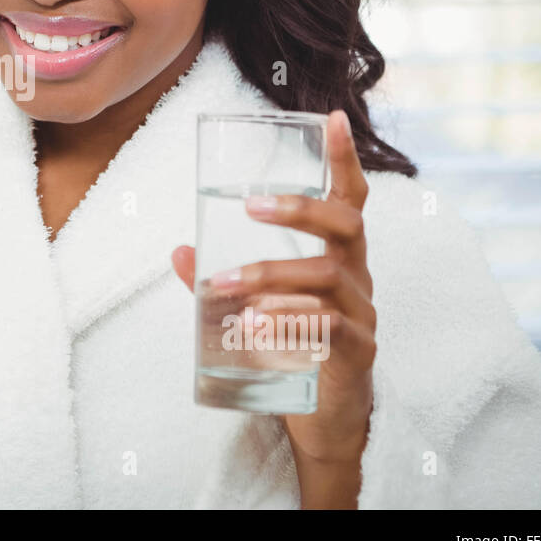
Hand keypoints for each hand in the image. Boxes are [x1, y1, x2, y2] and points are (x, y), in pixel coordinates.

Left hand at [172, 110, 375, 483]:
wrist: (326, 421)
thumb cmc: (293, 348)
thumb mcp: (256, 307)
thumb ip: (222, 278)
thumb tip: (179, 250)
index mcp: (339, 258)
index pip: (350, 200)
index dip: (344, 160)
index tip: (332, 119)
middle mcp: (357, 278)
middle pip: (346, 226)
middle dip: (298, 210)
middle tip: (249, 206)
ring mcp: (362, 315)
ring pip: (327, 279)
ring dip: (270, 277)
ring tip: (222, 287)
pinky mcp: (356, 354)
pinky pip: (329, 329)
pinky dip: (287, 322)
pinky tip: (252, 327)